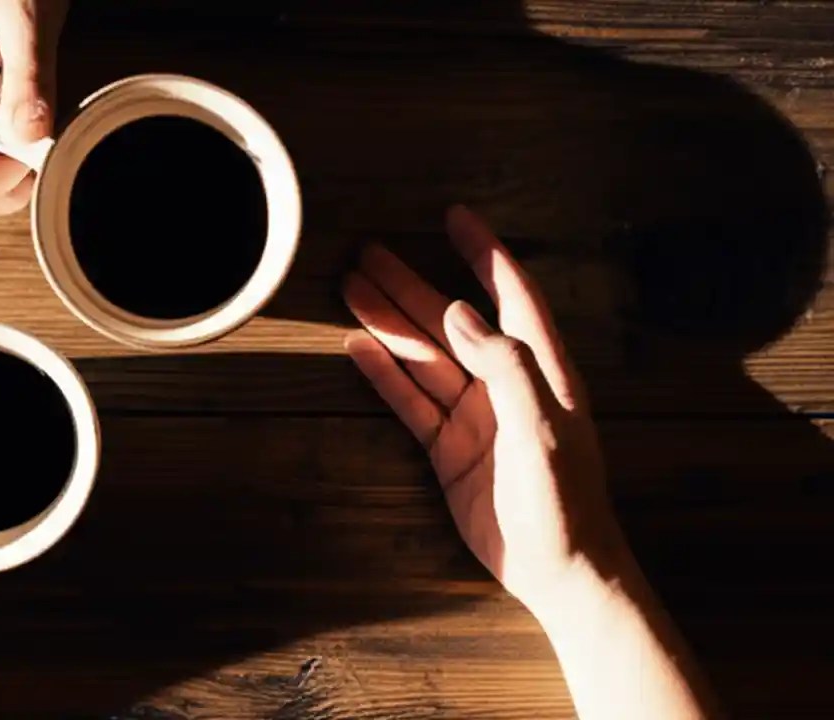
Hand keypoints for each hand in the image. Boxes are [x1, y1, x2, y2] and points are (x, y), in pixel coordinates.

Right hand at [344, 206, 624, 606]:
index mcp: (541, 371)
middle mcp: (504, 384)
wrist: (559, 570)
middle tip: (368, 253)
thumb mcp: (541, 429)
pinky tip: (357, 347)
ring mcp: (474, 416)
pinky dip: (384, 374)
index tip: (455, 217)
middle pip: (451, 321)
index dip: (484, 254)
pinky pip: (410, 402)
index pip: (512, 296)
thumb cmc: (564, 502)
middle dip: (411, 285)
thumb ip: (504, 366)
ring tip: (351, 288)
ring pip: (424, 357)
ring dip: (389, 323)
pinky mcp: (448, 449)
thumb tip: (459, 312)